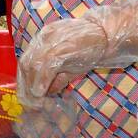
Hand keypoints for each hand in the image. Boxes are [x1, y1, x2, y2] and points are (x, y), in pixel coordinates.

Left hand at [18, 0, 137, 97]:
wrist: (113, 34)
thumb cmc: (95, 46)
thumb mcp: (73, 63)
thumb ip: (59, 75)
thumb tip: (48, 91)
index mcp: (46, 36)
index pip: (27, 60)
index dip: (25, 80)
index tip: (27, 96)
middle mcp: (45, 36)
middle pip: (25, 63)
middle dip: (25, 86)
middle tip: (29, 103)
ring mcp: (52, 40)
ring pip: (31, 66)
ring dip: (31, 87)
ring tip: (36, 102)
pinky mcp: (61, 47)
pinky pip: (45, 67)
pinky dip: (41, 82)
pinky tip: (43, 94)